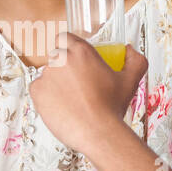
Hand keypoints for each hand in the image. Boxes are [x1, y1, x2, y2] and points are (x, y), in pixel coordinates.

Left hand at [29, 34, 147, 153]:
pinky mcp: (36, 91)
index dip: (68, 47)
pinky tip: (61, 105)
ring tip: (71, 99)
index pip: (65, 37)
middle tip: (75, 83)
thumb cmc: (112, 108)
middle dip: (63, 66)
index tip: (74, 60)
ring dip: (56, 81)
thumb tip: (129, 50)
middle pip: (56, 55)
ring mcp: (46, 75)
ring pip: (47, 73)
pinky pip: (38, 88)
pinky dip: (46, 95)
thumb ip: (135, 60)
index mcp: (81, 51)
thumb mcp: (131, 80)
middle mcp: (61, 59)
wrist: (98, 133)